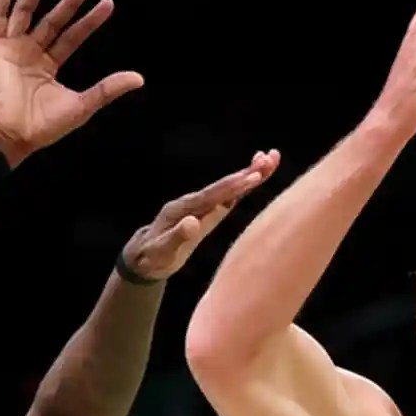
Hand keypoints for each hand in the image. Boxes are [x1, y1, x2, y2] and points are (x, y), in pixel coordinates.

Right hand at [0, 0, 143, 166]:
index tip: (108, 3)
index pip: (74, 36)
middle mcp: (31, 52)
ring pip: (26, 10)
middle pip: (54, 18)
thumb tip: (139, 78)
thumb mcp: (83, 104)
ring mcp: (12, 47)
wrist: (13, 136)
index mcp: (50, 64)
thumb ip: (108, 88)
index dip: (90, 20)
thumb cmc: (45, 126)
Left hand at [120, 151, 281, 281]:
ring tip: (270, 158)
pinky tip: (257, 177)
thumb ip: (177, 237)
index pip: (212, 196)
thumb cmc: (152, 257)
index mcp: (182, 209)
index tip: (254, 177)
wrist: (145, 256)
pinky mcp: (207, 211)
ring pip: (227, 187)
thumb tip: (194, 223)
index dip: (233, 187)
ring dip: (248, 173)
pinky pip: (227, 196)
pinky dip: (242, 185)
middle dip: (247, 172)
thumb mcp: (161, 251)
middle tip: (270, 157)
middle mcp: (192, 202)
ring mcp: (200, 205)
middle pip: (223, 186)